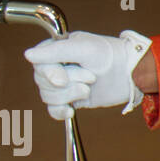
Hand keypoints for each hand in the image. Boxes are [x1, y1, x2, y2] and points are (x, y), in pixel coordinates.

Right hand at [24, 30, 151, 119]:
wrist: (131, 73)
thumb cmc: (111, 55)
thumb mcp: (84, 48)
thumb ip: (55, 51)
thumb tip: (28, 54)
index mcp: (58, 49)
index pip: (39, 64)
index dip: (49, 73)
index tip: (63, 79)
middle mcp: (58, 66)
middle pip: (43, 82)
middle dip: (68, 83)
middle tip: (90, 77)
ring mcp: (64, 83)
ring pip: (49, 96)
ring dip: (71, 94)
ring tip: (90, 86)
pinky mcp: (71, 98)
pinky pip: (54, 110)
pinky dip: (60, 112)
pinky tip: (71, 110)